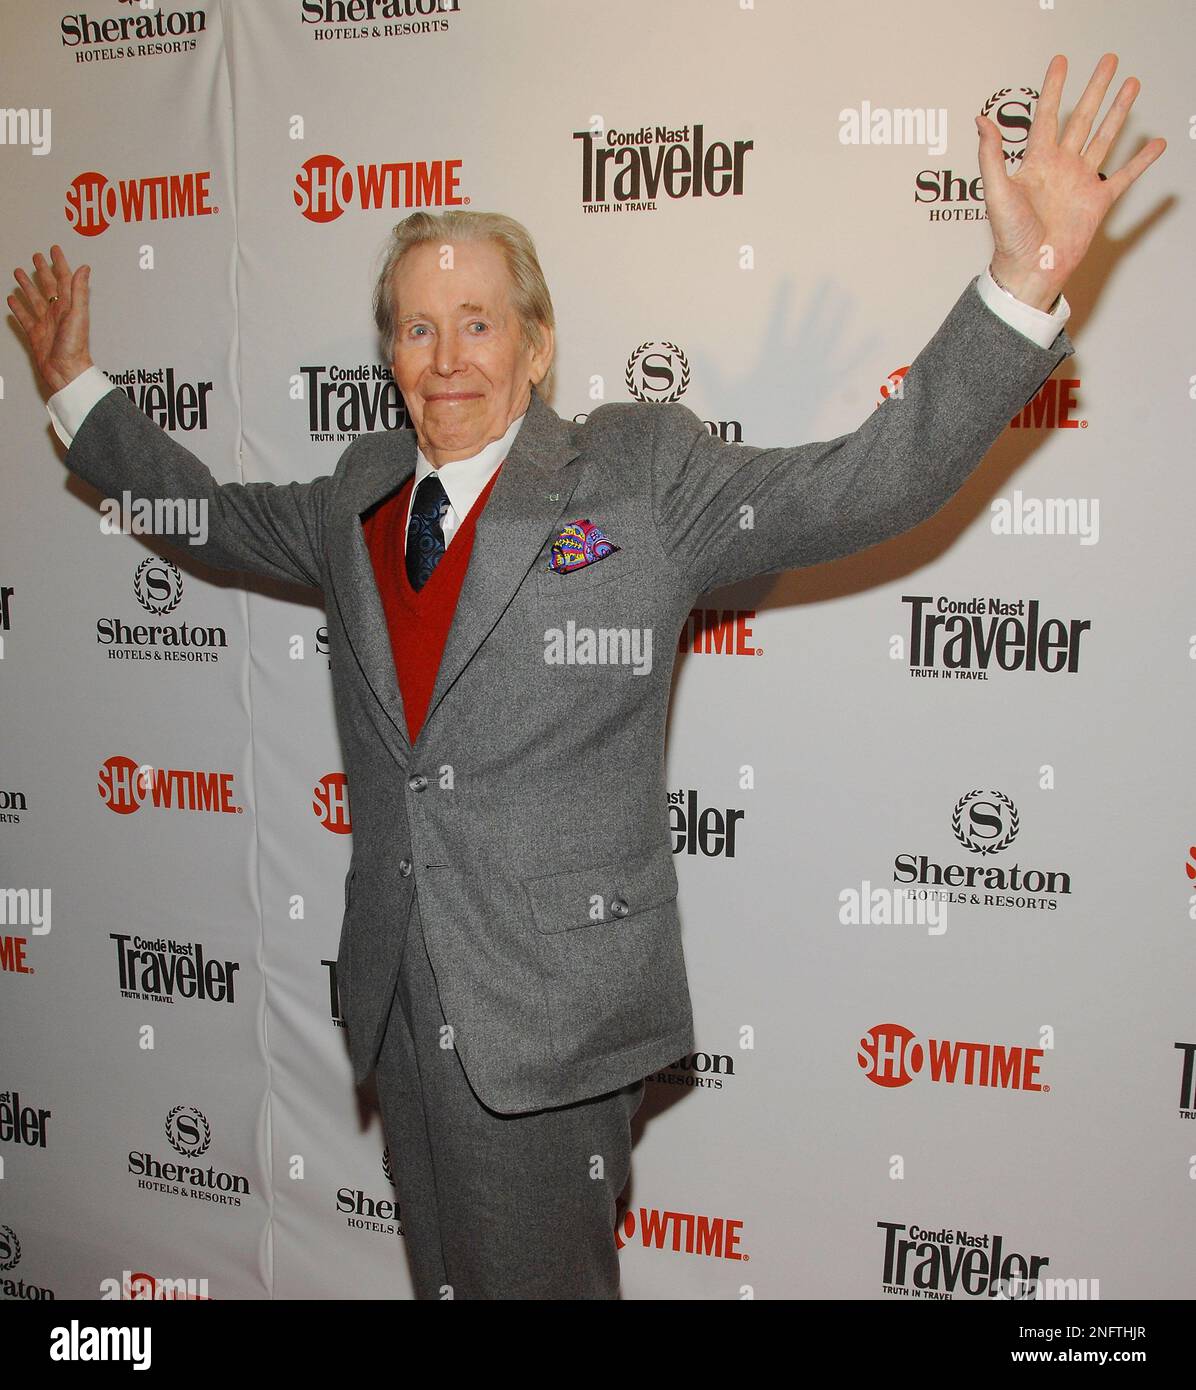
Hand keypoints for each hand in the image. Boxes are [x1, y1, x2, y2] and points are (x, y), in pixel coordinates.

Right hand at [7, 244, 93, 393]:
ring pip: (34, 298)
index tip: (54, 250)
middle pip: (48, 286)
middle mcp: (57, 312)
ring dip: (27, 285)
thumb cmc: (74, 347)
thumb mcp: (78, 314)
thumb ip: (79, 291)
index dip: (59, 263)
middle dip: (42, 270)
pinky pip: (24, 317)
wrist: (65, 371)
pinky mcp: (35, 334)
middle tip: (36, 256)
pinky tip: (12, 299)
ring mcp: (45, 323)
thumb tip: (84, 269)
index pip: (63, 279)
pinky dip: (18, 308)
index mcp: (68, 306)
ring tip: (19, 272)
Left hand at [976, 53, 1165, 309]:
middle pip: (1082, 118)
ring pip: (1105, 137)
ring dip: (1119, 112)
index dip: (1055, 87)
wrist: (1030, 269)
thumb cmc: (1009, 237)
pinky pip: (1124, 176)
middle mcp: (1061, 167)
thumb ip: (990, 155)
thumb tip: (980, 120)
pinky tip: (1155, 144)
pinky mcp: (1097, 202)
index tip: (1061, 62)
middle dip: (1096, 89)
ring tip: (1133, 84)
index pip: (1048, 115)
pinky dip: (1141, 161)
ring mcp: (1080, 183)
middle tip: (1110, 61)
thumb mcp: (996, 191)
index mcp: (1036, 162)